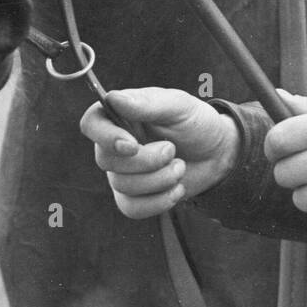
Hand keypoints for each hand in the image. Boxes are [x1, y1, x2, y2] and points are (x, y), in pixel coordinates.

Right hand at [80, 88, 239, 219]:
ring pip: (122, 186)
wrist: (216, 153)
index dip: (105, 137)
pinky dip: (159, 201)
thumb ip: (148, 104)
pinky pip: (131, 207)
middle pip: (106, 160)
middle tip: (172, 150)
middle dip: (146, 161)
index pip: (91, 124)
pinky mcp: (133, 196)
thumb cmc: (195, 123)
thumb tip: (114, 98)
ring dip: (159, 180)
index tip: (132, 144)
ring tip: (180, 166)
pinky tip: (177, 189)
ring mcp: (122, 172)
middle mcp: (115, 143)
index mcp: (121, 114)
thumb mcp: (178, 106)